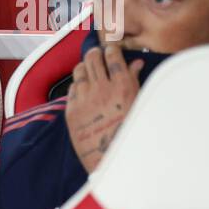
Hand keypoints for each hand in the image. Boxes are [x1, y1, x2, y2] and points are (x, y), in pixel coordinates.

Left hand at [64, 42, 143, 173]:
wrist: (112, 158)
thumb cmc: (130, 132)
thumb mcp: (138, 104)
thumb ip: (134, 81)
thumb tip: (136, 63)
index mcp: (122, 87)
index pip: (113, 57)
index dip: (111, 50)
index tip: (111, 50)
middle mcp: (101, 89)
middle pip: (93, 60)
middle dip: (95, 54)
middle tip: (97, 54)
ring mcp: (84, 100)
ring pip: (79, 71)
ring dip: (84, 66)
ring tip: (87, 67)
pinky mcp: (71, 111)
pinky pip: (71, 89)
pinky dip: (76, 84)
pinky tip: (81, 86)